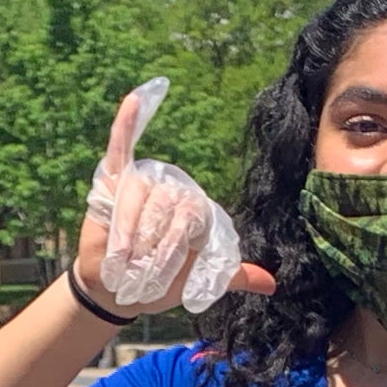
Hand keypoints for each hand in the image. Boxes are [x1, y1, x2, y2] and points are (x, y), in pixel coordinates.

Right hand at [78, 83, 270, 315]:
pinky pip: (122, 145)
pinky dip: (128, 121)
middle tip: (139, 272)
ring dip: (128, 234)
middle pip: (163, 208)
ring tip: (123, 260)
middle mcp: (173, 187)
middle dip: (150, 247)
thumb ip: (232, 276)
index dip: (173, 249)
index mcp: (196, 207)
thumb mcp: (198, 281)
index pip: (192, 217)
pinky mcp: (114, 181)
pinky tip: (138, 96)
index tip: (159, 279)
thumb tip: (272, 284)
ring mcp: (144, 181)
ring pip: (137, 199)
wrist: (121, 290)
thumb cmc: (160, 281)